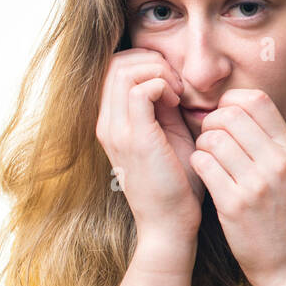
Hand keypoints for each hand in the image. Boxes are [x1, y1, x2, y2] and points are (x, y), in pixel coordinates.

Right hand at [95, 48, 204, 240]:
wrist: (170, 225)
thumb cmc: (177, 184)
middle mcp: (106, 123)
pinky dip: (163, 85)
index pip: (115, 68)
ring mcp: (116, 130)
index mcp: (112, 122)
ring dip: (158, 71)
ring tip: (179, 93)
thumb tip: (175, 81)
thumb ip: (166, 108)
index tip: (175, 84)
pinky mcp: (134, 138)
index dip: (147, 64)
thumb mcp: (170, 136)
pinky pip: (140, 89)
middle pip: (115, 62)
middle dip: (152, 61)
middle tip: (179, 84)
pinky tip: (179, 103)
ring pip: (124, 69)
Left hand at [188, 89, 285, 285]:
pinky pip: (204, 165)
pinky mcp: (235, 205)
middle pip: (230, 115)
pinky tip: (204, 175)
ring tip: (207, 160)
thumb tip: (238, 109)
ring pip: (212, 138)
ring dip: (202, 145)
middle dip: (211, 123)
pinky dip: (197, 165)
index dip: (231, 103)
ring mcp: (256, 183)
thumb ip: (270, 142)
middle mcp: (276, 162)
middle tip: (210, 141)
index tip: (225, 120)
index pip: (256, 100)